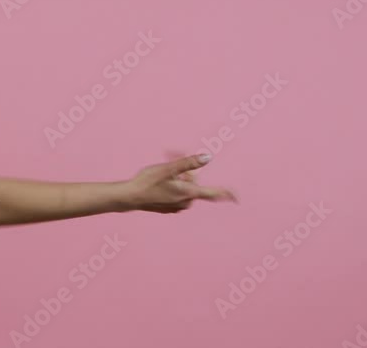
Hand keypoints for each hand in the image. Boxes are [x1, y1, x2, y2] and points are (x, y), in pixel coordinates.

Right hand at [122, 154, 237, 213]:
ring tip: (161, 173)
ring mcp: (176, 207)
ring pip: (184, 189)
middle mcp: (185, 203)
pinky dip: (171, 187)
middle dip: (186, 172)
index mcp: (188, 193)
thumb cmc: (148, 181)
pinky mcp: (168, 209)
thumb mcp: (168, 168)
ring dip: (177, 179)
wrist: (130, 197)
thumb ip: (189, 162)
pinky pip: (176, 195)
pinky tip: (157, 184)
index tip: (236, 198)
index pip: (213, 194)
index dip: (226, 194)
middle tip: (170, 161)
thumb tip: (208, 156)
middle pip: (194, 184)